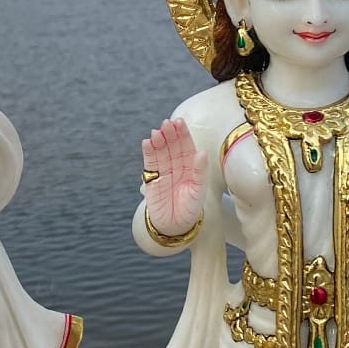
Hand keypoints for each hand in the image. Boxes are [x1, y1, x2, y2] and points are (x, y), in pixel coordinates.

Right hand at [141, 118, 206, 235]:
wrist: (175, 225)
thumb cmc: (191, 208)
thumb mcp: (198, 191)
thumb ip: (200, 172)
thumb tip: (201, 152)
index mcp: (191, 166)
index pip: (186, 145)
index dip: (182, 133)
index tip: (178, 122)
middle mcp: (177, 165)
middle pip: (172, 145)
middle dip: (169, 134)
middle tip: (166, 124)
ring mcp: (164, 170)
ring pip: (161, 152)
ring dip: (158, 141)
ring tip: (156, 132)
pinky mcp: (152, 178)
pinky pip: (150, 163)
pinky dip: (148, 153)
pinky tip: (146, 143)